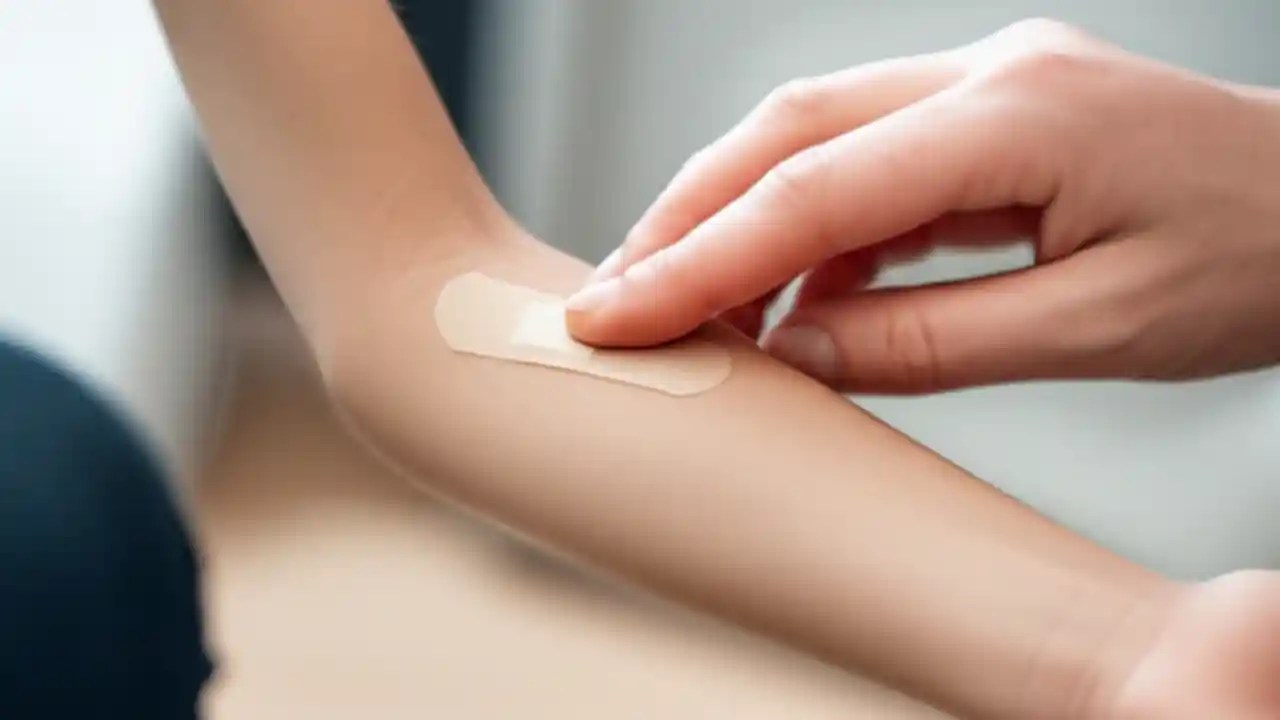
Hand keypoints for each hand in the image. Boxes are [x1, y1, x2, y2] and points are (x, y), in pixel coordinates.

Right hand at [565, 19, 1279, 392]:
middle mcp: (987, 75)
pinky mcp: (990, 115)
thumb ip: (934, 341)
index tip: (614, 314)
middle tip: (612, 298)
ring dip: (736, 221)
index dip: (698, 260)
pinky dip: (810, 232)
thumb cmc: (1262, 263)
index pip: (813, 192)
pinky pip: (867, 162)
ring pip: (812, 137)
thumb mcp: (1101, 328)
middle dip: (684, 219)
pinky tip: (789, 297)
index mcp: (1018, 115)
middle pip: (786, 134)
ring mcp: (986, 83)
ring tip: (684, 310)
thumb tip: (800, 350)